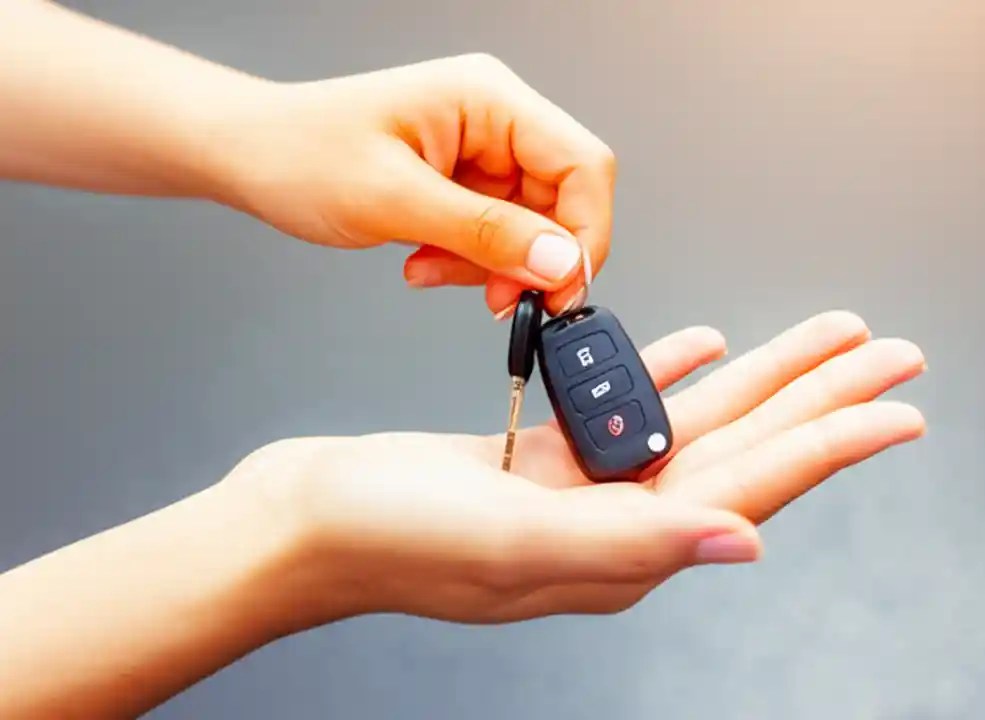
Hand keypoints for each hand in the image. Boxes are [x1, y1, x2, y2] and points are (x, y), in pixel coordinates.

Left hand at [214, 54, 610, 315]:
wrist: (247, 157)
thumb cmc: (299, 153)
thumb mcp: (394, 200)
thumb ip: (486, 233)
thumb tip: (562, 263)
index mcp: (489, 98)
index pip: (583, 164)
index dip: (585, 232)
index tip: (561, 288)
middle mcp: (495, 120)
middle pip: (563, 201)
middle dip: (532, 258)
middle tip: (500, 298)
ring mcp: (481, 152)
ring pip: (532, 228)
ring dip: (493, 265)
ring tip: (433, 269)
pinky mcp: (465, 183)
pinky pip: (498, 235)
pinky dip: (470, 261)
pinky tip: (424, 260)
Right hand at [222, 312, 926, 622]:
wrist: (301, 526)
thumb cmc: (389, 538)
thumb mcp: (515, 540)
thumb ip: (633, 539)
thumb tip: (747, 541)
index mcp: (627, 547)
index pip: (757, 485)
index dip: (834, 443)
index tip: (901, 409)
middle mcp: (621, 521)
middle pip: (749, 446)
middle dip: (825, 397)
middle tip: (894, 355)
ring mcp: (585, 490)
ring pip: (702, 419)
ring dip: (766, 375)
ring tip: (828, 337)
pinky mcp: (546, 461)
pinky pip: (631, 406)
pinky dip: (675, 371)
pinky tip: (709, 344)